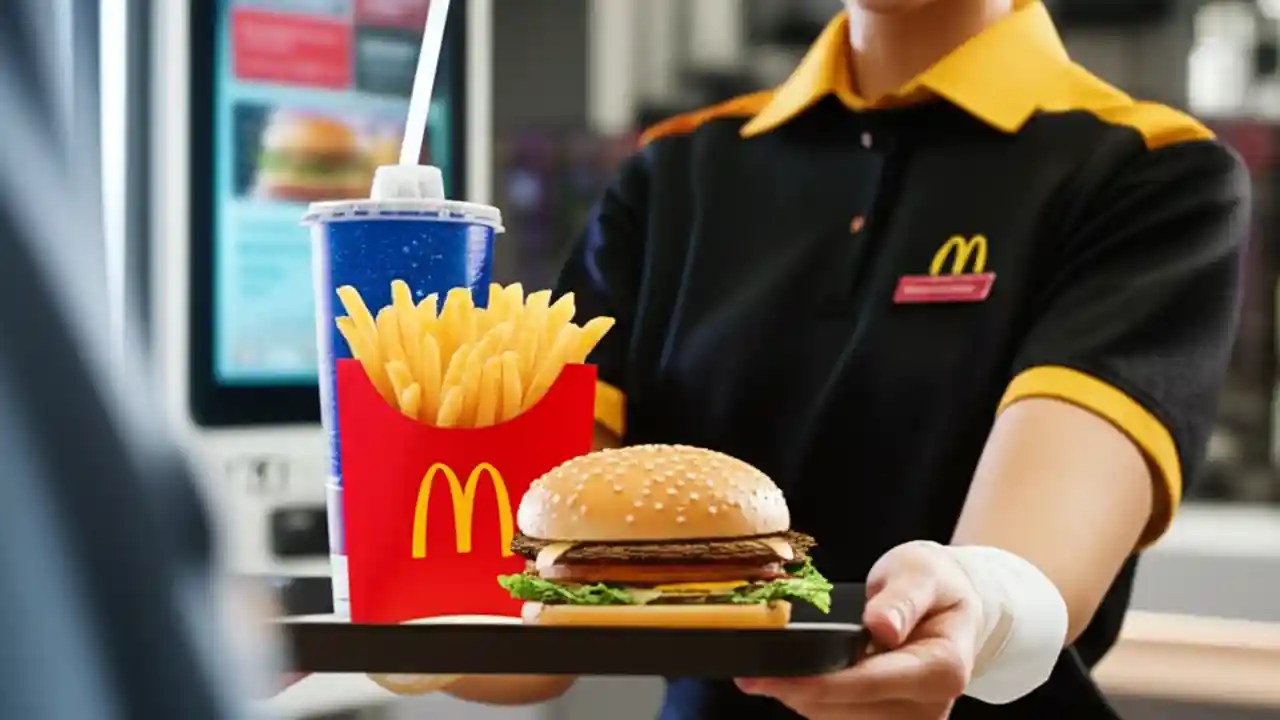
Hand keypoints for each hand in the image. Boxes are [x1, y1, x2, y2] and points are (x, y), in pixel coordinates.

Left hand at [735, 541, 985, 718]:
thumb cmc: (935, 583)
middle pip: (850, 710)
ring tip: (761, 677)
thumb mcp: (921, 572)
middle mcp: (931, 706)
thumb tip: (882, 626)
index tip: (774, 676)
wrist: (951, 602)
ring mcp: (913, 718)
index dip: (820, 683)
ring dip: (801, 700)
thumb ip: (902, 598)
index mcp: (943, 668)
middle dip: (799, 693)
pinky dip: (813, 701)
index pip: (871, 683)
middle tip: (750, 676)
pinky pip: (843, 717)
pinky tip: (788, 681)